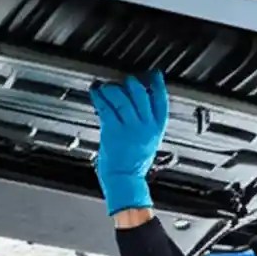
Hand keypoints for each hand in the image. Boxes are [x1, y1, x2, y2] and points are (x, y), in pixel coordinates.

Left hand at [90, 71, 169, 214]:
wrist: (125, 181)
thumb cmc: (133, 167)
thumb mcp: (149, 143)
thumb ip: (146, 126)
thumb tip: (138, 109)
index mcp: (157, 128)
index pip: (161, 99)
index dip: (157, 84)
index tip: (153, 74)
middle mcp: (145, 125)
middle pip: (140, 93)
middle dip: (131, 82)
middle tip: (124, 80)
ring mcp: (129, 127)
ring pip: (122, 97)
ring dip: (111, 88)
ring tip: (105, 86)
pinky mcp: (113, 130)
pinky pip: (106, 107)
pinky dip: (99, 97)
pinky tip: (95, 92)